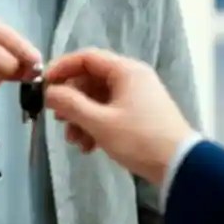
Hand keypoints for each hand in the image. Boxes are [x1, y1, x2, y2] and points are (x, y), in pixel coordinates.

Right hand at [44, 48, 195, 186]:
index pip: (86, 58)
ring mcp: (137, 97)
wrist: (180, 166)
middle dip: (71, 101)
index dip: (62, 69)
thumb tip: (49, 92)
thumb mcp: (100, 122)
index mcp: (126, 71)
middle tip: (57, 118)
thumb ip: (71, 104)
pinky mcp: (140, 115)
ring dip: (82, 118)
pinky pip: (110, 112)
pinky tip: (88, 147)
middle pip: (91, 80)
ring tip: (74, 140)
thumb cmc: (139, 139)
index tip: (44, 85)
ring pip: (99, 99)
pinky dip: (96, 126)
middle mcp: (132, 78)